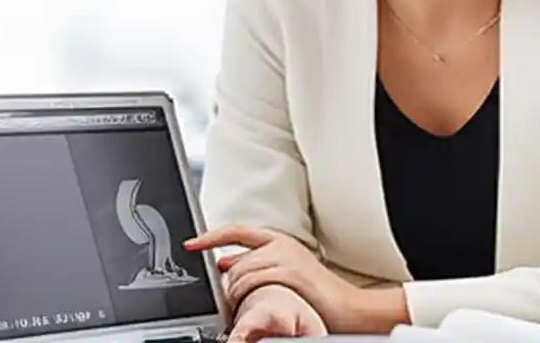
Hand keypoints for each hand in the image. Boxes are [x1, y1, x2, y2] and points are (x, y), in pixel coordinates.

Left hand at [185, 226, 407, 333]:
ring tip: (238, 307)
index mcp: (281, 241)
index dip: (211, 237)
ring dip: (232, 292)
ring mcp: (285, 258)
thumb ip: (258, 264)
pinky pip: (252, 281)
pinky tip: (245, 305)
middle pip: (235, 258)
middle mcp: (282, 245)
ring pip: (240, 271)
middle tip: (226, 299)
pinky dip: (242, 294)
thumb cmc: (319, 294)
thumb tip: (226, 265)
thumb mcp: (287, 272)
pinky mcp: (288, 273)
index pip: (237, 231)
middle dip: (224, 281)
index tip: (191, 243)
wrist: (347, 307)